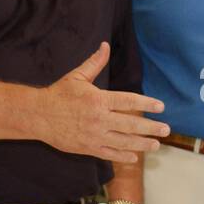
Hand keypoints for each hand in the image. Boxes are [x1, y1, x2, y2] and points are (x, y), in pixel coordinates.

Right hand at [40, 43, 168, 162]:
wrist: (37, 116)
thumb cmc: (58, 94)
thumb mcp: (77, 76)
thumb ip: (95, 63)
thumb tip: (105, 45)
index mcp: (99, 100)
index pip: (129, 101)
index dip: (147, 104)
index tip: (161, 107)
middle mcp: (99, 119)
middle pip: (131, 124)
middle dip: (151, 128)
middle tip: (166, 130)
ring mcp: (94, 135)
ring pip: (123, 142)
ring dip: (142, 144)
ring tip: (156, 145)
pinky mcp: (87, 148)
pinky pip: (109, 154)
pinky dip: (123, 156)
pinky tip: (134, 157)